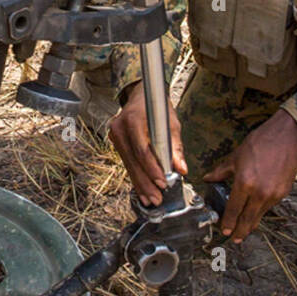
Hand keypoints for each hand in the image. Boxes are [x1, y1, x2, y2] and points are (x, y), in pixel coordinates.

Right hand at [107, 80, 186, 205]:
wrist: (141, 95)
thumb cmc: (158, 107)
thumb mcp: (171, 123)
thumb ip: (176, 147)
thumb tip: (181, 169)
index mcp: (133, 119)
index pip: (142, 149)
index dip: (152, 169)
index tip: (162, 183)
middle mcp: (120, 127)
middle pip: (133, 160)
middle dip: (146, 182)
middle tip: (157, 199)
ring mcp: (115, 135)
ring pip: (128, 164)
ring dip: (140, 184)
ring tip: (150, 200)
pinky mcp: (115, 141)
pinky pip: (126, 162)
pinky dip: (135, 176)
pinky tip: (141, 190)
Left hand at [205, 109, 296, 243]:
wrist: (287, 137)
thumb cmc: (260, 143)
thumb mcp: (236, 156)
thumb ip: (221, 171)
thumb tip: (208, 178)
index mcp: (244, 183)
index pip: (234, 210)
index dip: (228, 222)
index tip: (224, 230)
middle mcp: (259, 193)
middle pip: (247, 219)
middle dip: (240, 232)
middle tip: (234, 239)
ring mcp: (273, 194)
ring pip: (260, 215)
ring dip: (251, 223)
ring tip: (245, 230)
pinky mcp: (283, 193)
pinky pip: (269, 206)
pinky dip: (262, 211)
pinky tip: (257, 212)